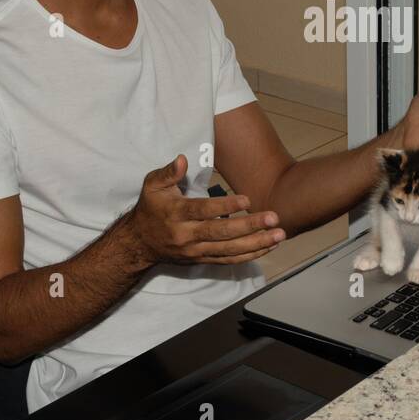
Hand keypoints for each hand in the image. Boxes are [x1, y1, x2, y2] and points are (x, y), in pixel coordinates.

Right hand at [117, 155, 284, 268]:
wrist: (139, 244)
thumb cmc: (150, 208)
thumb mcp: (152, 185)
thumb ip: (168, 172)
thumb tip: (183, 159)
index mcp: (176, 214)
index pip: (203, 211)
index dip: (226, 206)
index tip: (247, 200)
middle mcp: (187, 235)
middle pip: (221, 232)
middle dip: (250, 226)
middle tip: (273, 218)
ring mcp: (196, 251)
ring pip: (229, 250)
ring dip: (257, 244)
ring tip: (279, 235)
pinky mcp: (202, 260)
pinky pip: (228, 260)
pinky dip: (250, 255)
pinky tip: (268, 247)